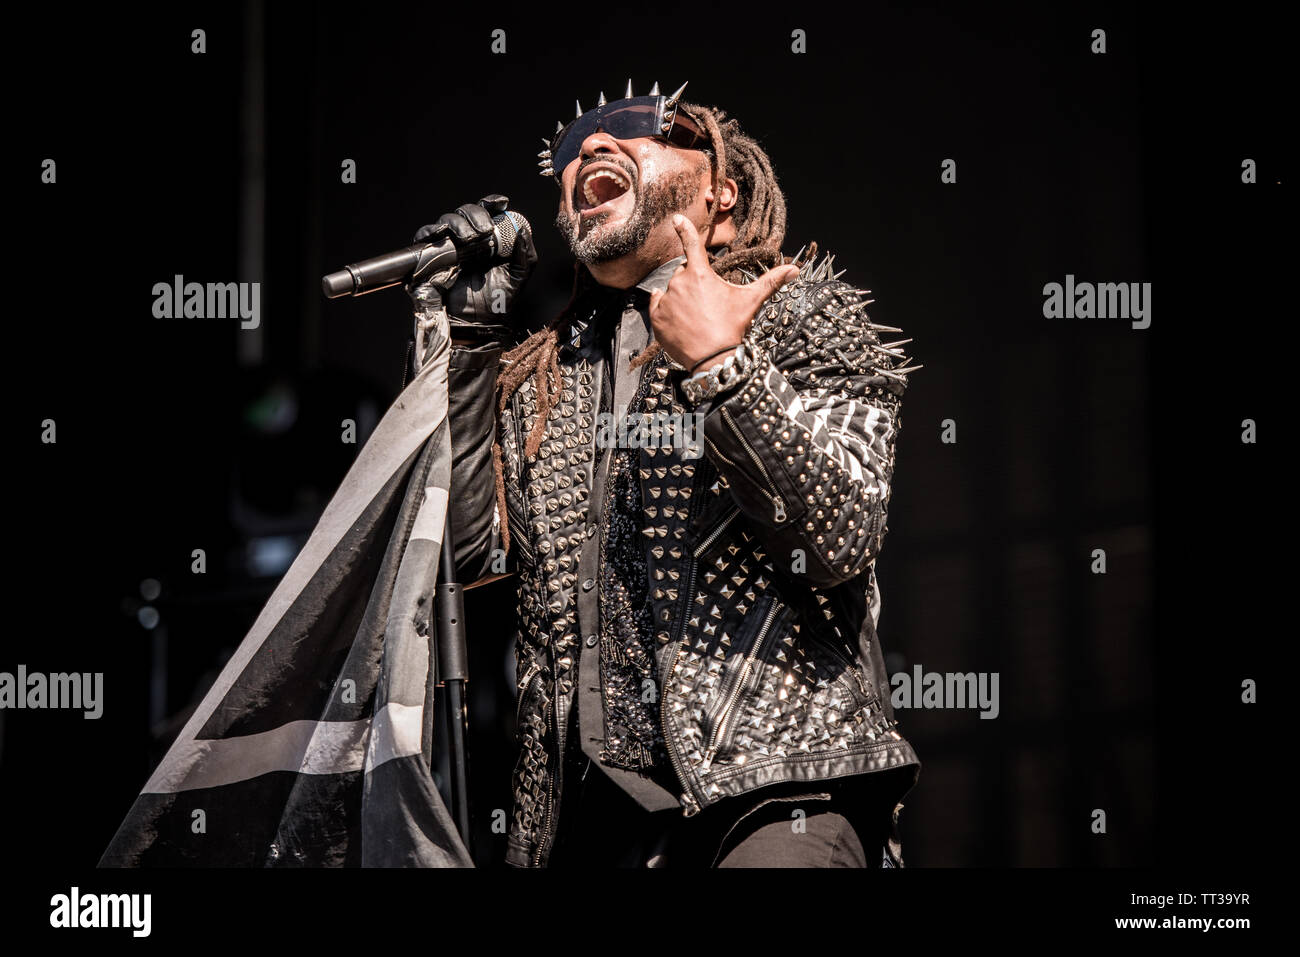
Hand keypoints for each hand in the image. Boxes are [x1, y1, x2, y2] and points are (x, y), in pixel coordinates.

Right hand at [406, 194, 537, 341]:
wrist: (476, 324)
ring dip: (458, 223)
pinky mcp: (430, 257)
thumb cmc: (497, 302)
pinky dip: (431, 231)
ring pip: (446, 220)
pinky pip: (425, 236)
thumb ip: (525, 254)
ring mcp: (448, 247)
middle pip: (465, 212)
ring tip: (469, 239)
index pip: (486, 212)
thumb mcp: (518, 276)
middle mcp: (467, 240)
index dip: (492, 203)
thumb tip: (524, 230)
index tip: (502, 203)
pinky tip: (443, 235)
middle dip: (475, 215)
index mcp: (488, 241)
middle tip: (485, 230)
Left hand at [648, 214, 798, 370]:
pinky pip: (657, 305)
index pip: (691, 244)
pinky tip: (679, 320)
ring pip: (670, 290)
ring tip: (694, 316)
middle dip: (693, 283)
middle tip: (706, 304)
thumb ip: (771, 281)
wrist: (713, 359)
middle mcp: (679, 282)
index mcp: (700, 274)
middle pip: (683, 274)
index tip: (676, 219)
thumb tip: (794, 269)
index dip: (684, 229)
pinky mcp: (656, 317)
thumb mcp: (751, 301)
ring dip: (679, 297)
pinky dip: (665, 309)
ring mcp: (666, 300)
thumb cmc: (732, 327)